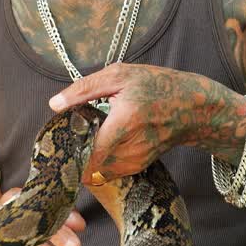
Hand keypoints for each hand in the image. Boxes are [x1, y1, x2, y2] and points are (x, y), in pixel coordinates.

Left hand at [48, 63, 245, 183]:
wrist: (191, 109)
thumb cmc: (156, 87)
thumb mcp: (120, 75)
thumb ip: (84, 90)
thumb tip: (54, 104)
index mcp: (124, 122)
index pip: (86, 151)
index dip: (66, 151)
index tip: (58, 141)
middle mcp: (130, 148)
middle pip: (86, 163)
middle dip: (73, 152)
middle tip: (70, 135)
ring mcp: (135, 161)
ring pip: (95, 170)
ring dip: (85, 157)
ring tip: (87, 136)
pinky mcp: (136, 167)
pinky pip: (106, 170)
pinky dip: (98, 159)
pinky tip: (102, 141)